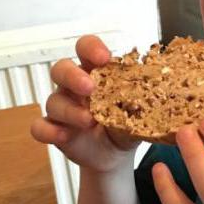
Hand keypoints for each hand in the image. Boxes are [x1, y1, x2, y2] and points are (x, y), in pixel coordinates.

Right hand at [30, 35, 138, 171]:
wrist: (114, 154)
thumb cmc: (125, 125)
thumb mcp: (138, 114)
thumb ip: (144, 104)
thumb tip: (164, 97)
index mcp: (95, 72)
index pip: (85, 48)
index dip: (91, 48)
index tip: (104, 58)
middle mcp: (74, 86)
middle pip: (61, 69)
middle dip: (73, 76)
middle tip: (89, 87)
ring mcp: (62, 108)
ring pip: (53, 100)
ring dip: (70, 110)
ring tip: (88, 121)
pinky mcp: (53, 129)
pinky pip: (39, 127)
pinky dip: (48, 130)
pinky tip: (63, 136)